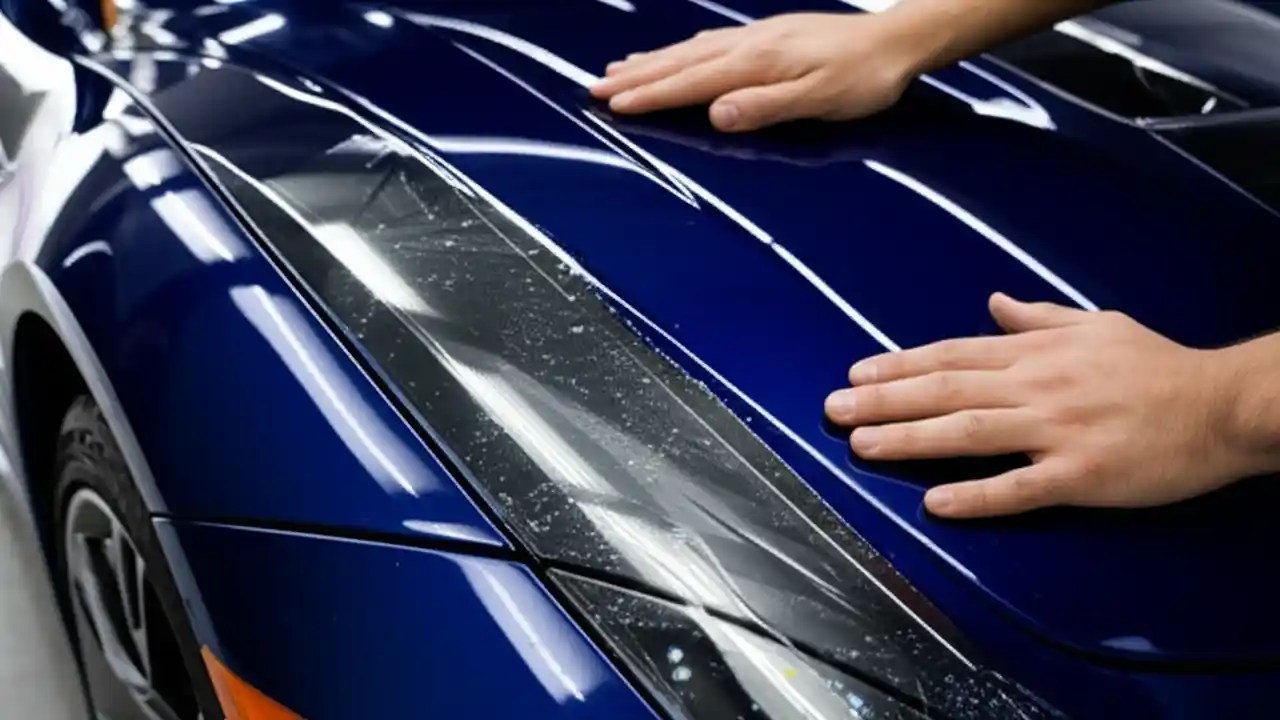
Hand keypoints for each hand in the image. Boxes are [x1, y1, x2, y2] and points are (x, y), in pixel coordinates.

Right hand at [590, 12, 925, 131]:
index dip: (649, 96)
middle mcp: (748, 45)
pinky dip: (682, 51)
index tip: (612, 105)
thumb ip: (766, 107)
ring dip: (652, 62)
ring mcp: (757, 37)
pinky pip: (710, 43)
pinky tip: (677, 53)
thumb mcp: (819, 100)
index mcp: (756, 64)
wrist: (897, 40)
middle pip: (680, 63)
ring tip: (618, 70)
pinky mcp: (769, 35)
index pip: (690, 84)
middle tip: (593, 88)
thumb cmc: (864, 79)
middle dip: (635, 78)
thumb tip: (715, 115)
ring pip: (690, 51)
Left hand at [824, 293, 1257, 518]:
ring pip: (967, 433)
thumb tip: (993, 303)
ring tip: (861, 447)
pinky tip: (936, 502)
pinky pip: (1018, 487)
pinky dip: (975, 497)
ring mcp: (1056, 430)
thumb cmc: (1157, 365)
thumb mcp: (1095, 324)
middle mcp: (1036, 386)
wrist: (1222, 404)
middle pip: (945, 390)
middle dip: (883, 401)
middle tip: (833, 411)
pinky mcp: (1081, 474)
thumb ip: (1038, 317)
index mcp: (1036, 352)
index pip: (952, 355)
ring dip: (909, 439)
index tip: (856, 376)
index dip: (899, 366)